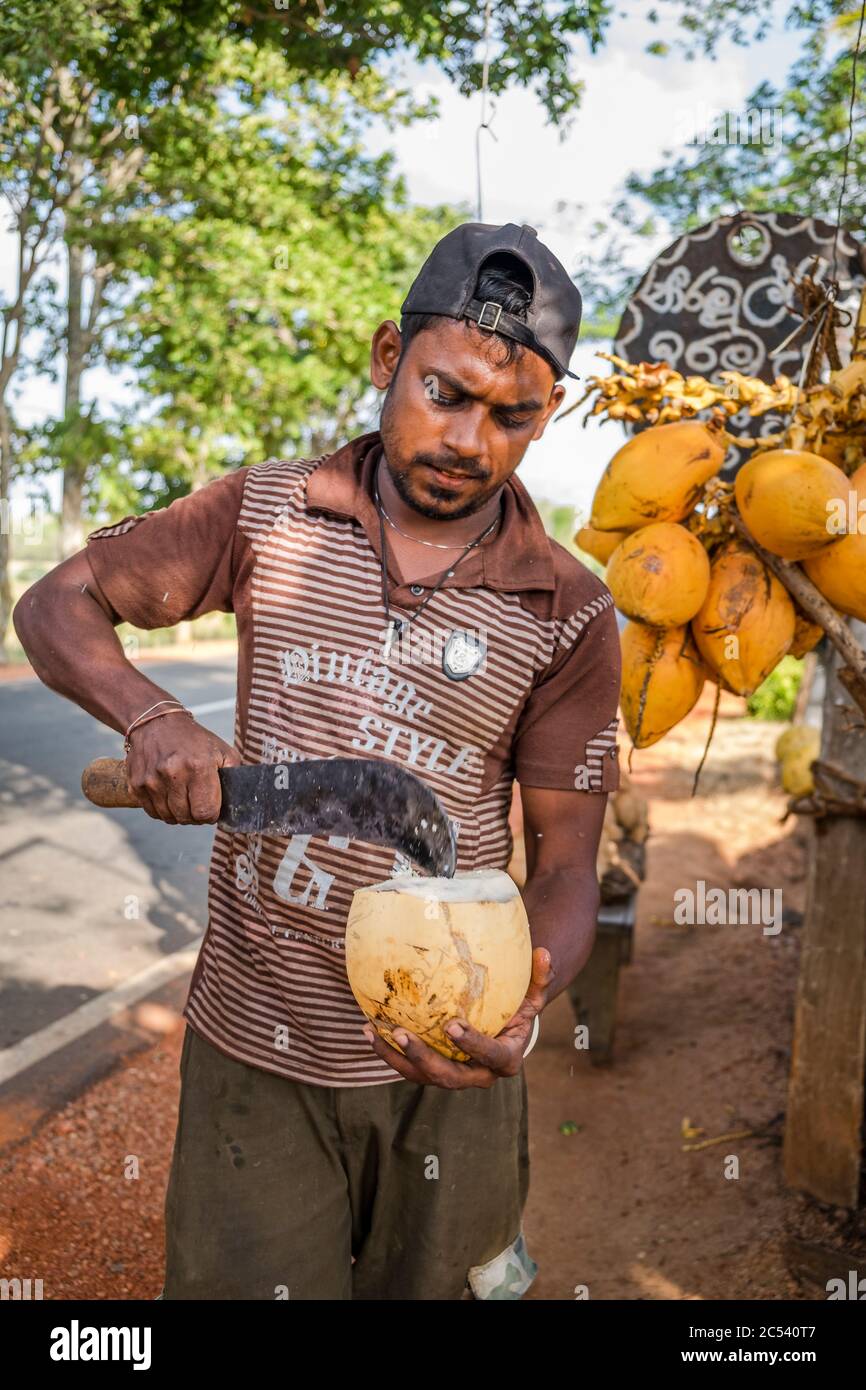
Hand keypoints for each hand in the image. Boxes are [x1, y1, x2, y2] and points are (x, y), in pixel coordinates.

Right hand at [126, 714, 240, 823]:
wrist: (156, 723)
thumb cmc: (193, 739)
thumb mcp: (222, 751)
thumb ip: (234, 776)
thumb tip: (237, 801)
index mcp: (198, 766)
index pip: (206, 812)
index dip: (211, 815)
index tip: (211, 807)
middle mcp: (173, 774)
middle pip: (188, 818)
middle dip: (196, 815)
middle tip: (197, 801)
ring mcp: (152, 781)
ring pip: (170, 818)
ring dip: (179, 813)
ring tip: (183, 796)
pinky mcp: (136, 785)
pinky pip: (153, 812)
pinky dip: (163, 810)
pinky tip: (168, 795)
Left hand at [361, 947, 554, 1088]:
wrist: (505, 1033)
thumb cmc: (518, 1008)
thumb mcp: (533, 995)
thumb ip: (539, 977)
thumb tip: (543, 952)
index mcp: (506, 1059)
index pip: (491, 1056)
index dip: (472, 1045)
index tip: (452, 1025)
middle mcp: (479, 1075)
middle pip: (450, 1077)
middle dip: (423, 1058)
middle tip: (400, 1033)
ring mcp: (454, 1076)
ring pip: (423, 1076)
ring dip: (397, 1058)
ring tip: (375, 1033)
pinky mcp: (434, 1071)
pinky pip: (408, 1067)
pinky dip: (388, 1052)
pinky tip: (369, 1030)